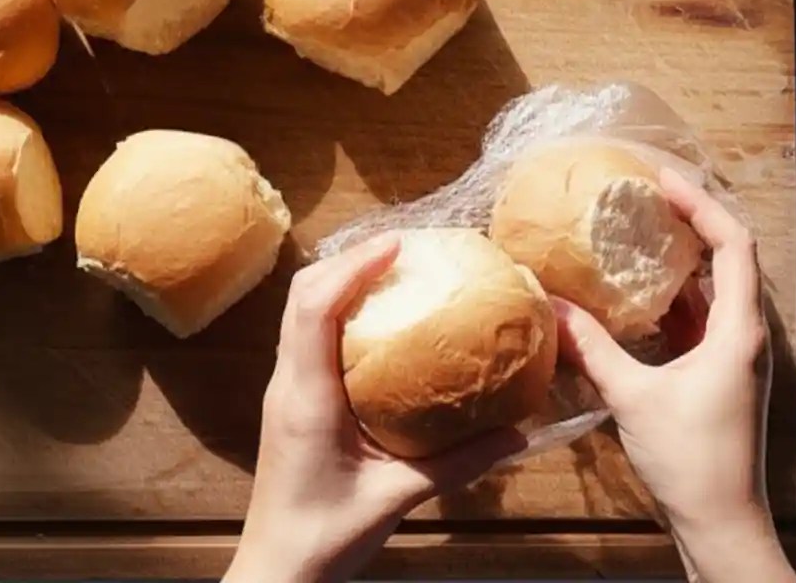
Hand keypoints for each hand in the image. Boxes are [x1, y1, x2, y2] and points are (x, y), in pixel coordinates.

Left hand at [223, 234, 529, 582]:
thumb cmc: (325, 538)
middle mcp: (287, 384)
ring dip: (341, 283)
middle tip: (404, 249)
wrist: (277, 570)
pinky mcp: (292, 401)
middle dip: (347, 261)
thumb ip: (458, 464)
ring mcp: (284, 391)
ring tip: (395, 272)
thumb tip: (518, 433)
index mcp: (306, 399)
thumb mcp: (396, 499)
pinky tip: (382, 323)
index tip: (397, 245)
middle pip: (302, 296)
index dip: (352, 267)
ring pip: (301, 313)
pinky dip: (340, 314)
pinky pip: (309, 338)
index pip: (314, 309)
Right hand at [554, 168, 795, 582]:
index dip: (701, 204)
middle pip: (729, 259)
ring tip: (635, 234)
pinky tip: (633, 298)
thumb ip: (591, 348)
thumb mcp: (632, 396)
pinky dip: (669, 301)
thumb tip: (550, 306)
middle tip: (646, 196)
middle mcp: (745, 336)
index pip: (733, 245)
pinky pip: (698, 321)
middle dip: (690, 222)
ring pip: (712, 291)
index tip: (661, 179)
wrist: (720, 520)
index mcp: (739, 331)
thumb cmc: (690, 460)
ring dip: (678, 262)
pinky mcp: (718, 375)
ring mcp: (734, 356)